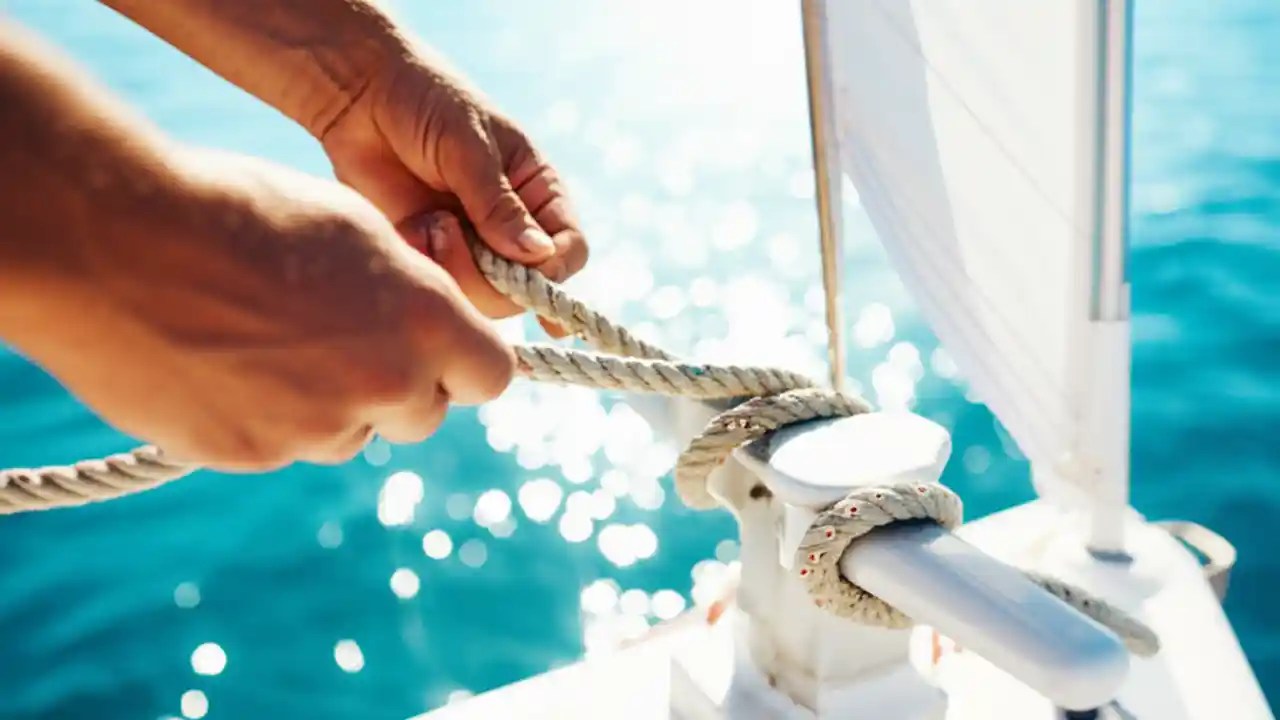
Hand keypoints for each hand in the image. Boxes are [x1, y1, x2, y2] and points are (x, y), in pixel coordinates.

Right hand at [15, 149, 513, 470]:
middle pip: (424, 414)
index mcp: (423, 321)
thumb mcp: (351, 226)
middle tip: (343, 340)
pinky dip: (266, 416)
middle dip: (399, 387)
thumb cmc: (238, 208)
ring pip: (351, 434)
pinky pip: (283, 446)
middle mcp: (383, 385)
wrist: (114, 240)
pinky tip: (221, 364)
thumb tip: (429, 326)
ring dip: (331, 404)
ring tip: (265, 340)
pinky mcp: (254, 455)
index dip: (467, 363)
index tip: (443, 353)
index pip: (492, 375)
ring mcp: (317, 429)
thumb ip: (407, 289)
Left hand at [319, 53, 587, 328]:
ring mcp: (472, 243)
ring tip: (430, 225)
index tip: (522, 269)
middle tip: (449, 232)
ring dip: (455, 269)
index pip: (569, 250)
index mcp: (538, 193)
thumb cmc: (427, 103)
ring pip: (483, 296)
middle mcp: (512, 226)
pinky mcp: (433, 253)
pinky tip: (410, 230)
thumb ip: (499, 205)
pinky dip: (425, 264)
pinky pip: (441, 286)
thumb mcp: (469, 149)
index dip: (553, 271)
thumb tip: (538, 255)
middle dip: (492, 277)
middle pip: (526, 287)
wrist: (360, 97)